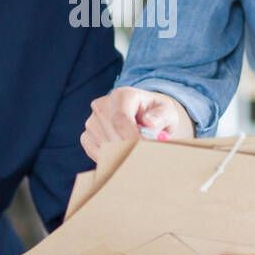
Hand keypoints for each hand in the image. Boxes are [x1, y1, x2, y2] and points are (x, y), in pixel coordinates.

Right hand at [80, 86, 194, 161]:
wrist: (145, 117)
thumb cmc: (156, 114)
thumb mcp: (166, 111)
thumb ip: (161, 116)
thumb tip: (149, 123)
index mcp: (122, 95)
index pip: (121, 119)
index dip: (131, 138)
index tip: (143, 152)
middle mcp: (102, 105)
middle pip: (111, 135)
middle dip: (129, 150)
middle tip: (145, 157)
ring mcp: (92, 121)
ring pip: (103, 146)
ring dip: (121, 155)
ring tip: (136, 152)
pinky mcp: (87, 136)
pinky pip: (95, 153)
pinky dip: (110, 159)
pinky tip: (123, 155)